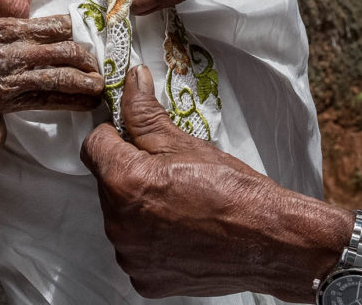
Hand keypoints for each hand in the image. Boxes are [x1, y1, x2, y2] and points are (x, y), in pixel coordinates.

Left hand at [81, 66, 352, 299]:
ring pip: (120, 217)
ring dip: (139, 207)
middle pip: (106, 183)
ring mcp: (131, 256)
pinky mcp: (145, 280)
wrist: (268, 240)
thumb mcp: (185, 142)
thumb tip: (132, 80)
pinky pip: (135, 249)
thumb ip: (145, 113)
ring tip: (179, 203)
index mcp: (125, 182)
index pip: (94, 146)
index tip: (133, 136)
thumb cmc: (232, 190)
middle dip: (130, 172)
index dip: (113, 135)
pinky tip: (181, 230)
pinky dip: (151, 239)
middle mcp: (119, 224)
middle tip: (168, 171)